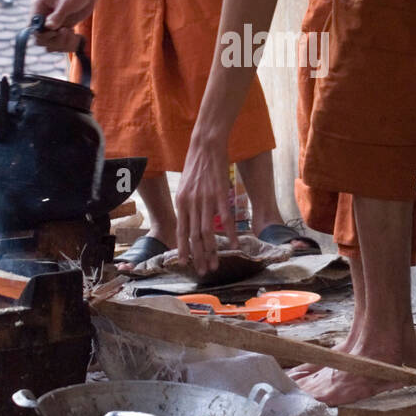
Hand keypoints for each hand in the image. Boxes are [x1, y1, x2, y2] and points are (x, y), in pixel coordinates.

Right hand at [31, 0, 97, 49]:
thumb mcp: (67, 3)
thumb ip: (58, 16)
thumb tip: (48, 27)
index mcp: (38, 6)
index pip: (32, 26)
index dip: (42, 33)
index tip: (56, 30)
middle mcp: (43, 16)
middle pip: (40, 38)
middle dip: (54, 39)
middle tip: (67, 32)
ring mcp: (52, 24)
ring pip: (50, 44)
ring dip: (62, 43)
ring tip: (73, 34)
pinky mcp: (60, 29)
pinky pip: (60, 43)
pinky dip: (68, 44)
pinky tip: (76, 37)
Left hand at [176, 134, 233, 274]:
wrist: (206, 144)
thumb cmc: (196, 164)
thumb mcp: (185, 186)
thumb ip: (187, 204)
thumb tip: (189, 220)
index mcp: (182, 202)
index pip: (181, 231)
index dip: (183, 249)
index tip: (185, 263)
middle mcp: (192, 203)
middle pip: (194, 236)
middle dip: (198, 256)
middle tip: (203, 271)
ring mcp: (206, 200)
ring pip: (208, 232)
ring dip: (212, 251)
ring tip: (215, 264)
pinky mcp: (220, 194)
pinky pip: (226, 219)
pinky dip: (231, 234)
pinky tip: (235, 245)